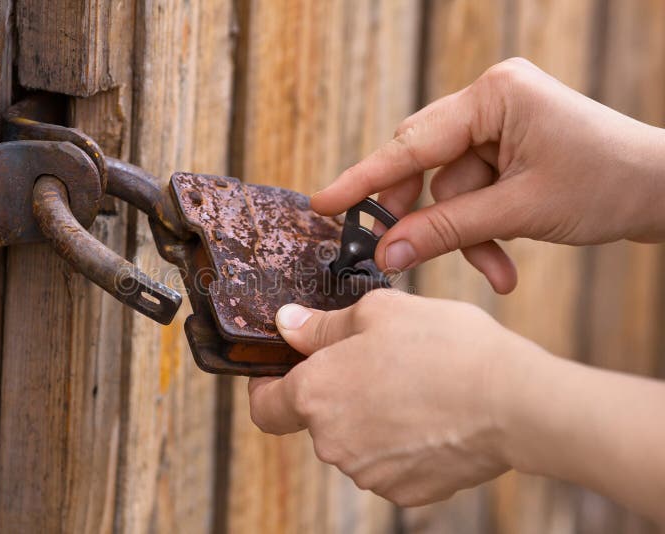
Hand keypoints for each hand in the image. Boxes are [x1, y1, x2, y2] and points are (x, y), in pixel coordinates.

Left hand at [248, 289, 546, 505]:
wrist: (513, 401)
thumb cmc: (445, 346)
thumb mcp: (379, 312)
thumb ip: (322, 325)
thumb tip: (287, 325)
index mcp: (315, 393)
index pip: (265, 406)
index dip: (269, 387)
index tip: (285, 372)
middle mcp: (331, 442)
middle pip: (317, 419)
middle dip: (337, 392)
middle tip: (378, 360)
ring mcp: (368, 472)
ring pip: (354, 440)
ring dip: (371, 416)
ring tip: (414, 385)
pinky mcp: (405, 491)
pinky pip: (388, 462)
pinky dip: (400, 441)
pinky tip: (431, 415)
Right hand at [312, 57, 664, 292]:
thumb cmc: (608, 185)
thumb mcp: (518, 211)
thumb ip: (446, 231)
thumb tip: (387, 255)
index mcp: (494, 96)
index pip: (412, 143)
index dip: (366, 179)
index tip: (324, 204)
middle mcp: (491, 103)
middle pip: (428, 167)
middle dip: (427, 218)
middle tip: (395, 257)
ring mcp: (501, 127)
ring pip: (452, 192)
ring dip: (466, 236)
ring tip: (496, 271)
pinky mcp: (510, 151)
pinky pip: (474, 196)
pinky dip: (483, 231)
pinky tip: (504, 263)